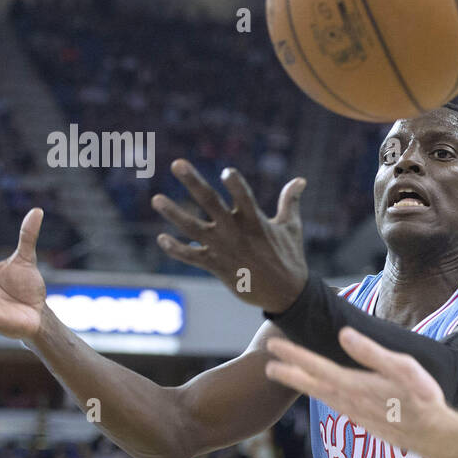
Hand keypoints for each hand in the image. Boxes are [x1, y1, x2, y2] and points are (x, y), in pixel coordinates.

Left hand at [153, 159, 308, 311]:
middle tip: (177, 164)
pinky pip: (191, 256)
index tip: (226, 171)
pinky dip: (176, 249)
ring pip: (193, 227)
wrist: (286, 294)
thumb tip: (301, 180)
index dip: (236, 185)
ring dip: (174, 213)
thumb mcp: (291, 227)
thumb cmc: (289, 257)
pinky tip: (162, 239)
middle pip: (211, 202)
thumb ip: (290, 201)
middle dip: (193, 182)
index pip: (244, 197)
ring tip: (156, 199)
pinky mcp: (216, 266)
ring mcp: (223, 249)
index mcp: (255, 221)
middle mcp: (236, 232)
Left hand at [264, 327, 448, 450]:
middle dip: (288, 372)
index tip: (274, 346)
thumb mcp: (403, 368)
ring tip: (286, 375)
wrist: (432, 435)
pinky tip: (320, 392)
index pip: (316, 367)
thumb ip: (372, 352)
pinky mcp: (361, 421)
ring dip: (301, 384)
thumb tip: (345, 335)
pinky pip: (332, 404)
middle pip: (311, 384)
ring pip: (320, 395)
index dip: (293, 356)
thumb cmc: (422, 399)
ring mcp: (353, 413)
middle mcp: (348, 401)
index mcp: (355, 385)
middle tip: (267, 363)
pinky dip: (319, 394)